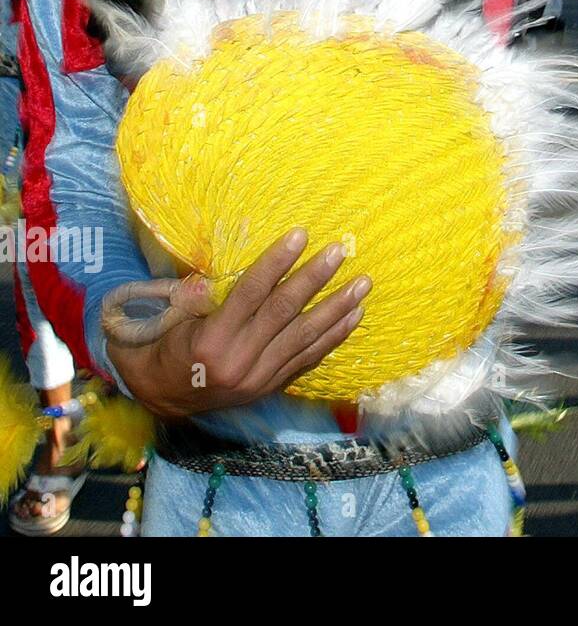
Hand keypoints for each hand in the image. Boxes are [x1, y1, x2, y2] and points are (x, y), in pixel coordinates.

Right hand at [106, 228, 368, 419]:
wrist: (160, 399)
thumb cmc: (160, 346)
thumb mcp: (162, 319)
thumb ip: (190, 297)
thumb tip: (213, 276)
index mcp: (210, 340)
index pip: (251, 293)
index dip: (276, 262)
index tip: (300, 234)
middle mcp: (239, 361)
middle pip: (285, 312)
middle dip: (315, 279)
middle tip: (340, 251)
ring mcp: (260, 378)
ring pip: (305, 337)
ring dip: (337, 308)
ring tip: (362, 283)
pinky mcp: (272, 386)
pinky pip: (309, 358)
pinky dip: (334, 337)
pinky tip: (354, 315)